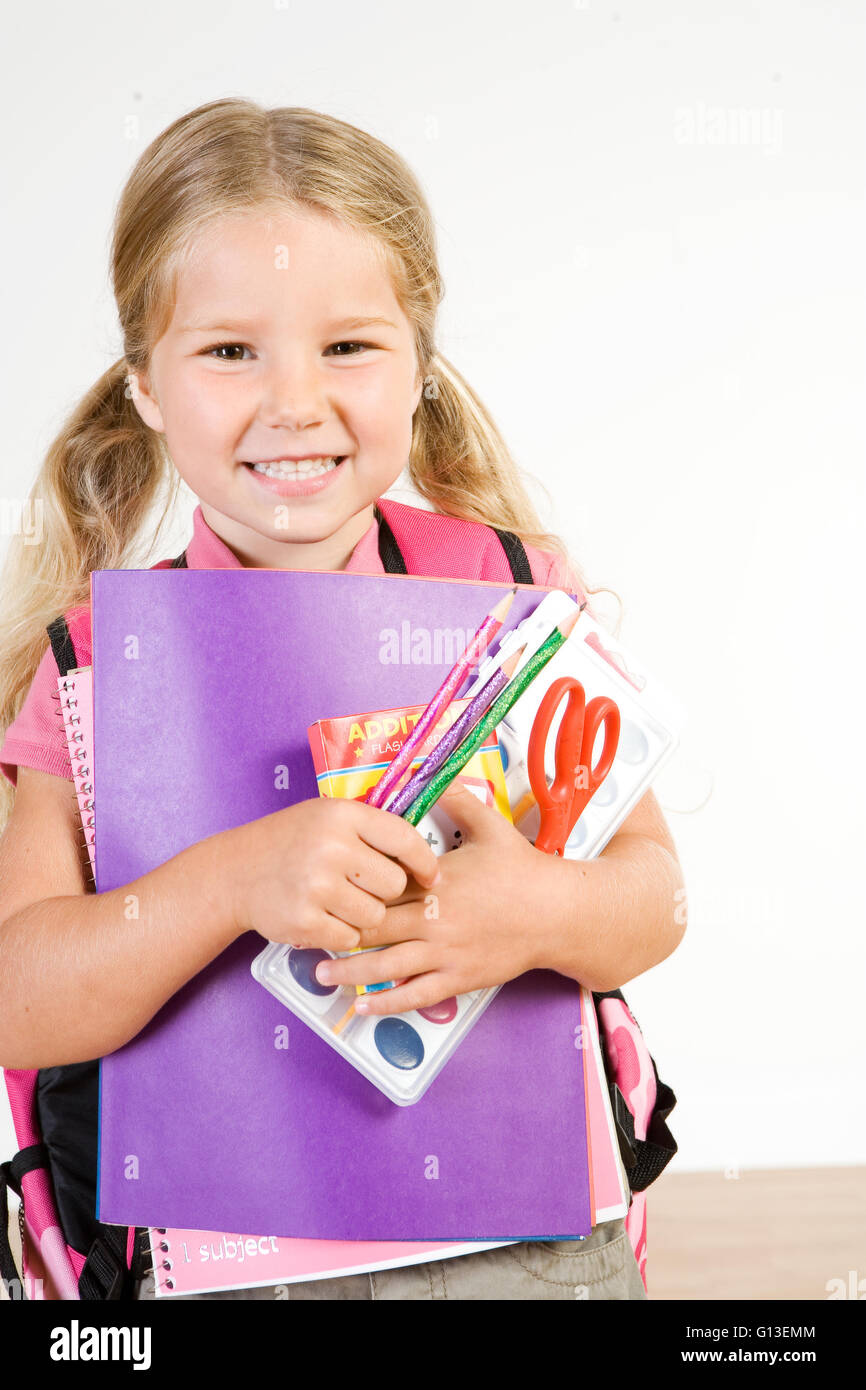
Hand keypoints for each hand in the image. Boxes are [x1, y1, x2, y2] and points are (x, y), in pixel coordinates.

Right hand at [222, 797, 440, 951]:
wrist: (236, 872)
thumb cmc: (291, 842)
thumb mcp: (327, 817)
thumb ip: (371, 829)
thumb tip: (425, 854)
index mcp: (342, 815)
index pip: (404, 838)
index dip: (424, 861)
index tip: (432, 876)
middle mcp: (331, 848)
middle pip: (394, 884)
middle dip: (384, 890)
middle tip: (361, 885)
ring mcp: (316, 886)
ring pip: (375, 916)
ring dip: (363, 915)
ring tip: (338, 900)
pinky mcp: (305, 921)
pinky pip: (351, 939)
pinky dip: (342, 933)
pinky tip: (323, 916)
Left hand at [313, 780, 547, 1014]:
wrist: (557, 913)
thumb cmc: (523, 870)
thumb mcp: (491, 825)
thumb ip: (458, 800)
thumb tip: (437, 774)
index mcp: (435, 882)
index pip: (379, 889)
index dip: (347, 893)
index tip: (321, 892)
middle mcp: (434, 920)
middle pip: (373, 929)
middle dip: (336, 934)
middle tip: (306, 936)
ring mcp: (445, 954)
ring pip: (386, 967)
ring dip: (350, 973)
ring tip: (322, 976)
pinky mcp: (459, 979)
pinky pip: (416, 995)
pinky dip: (387, 1003)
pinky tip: (364, 1006)